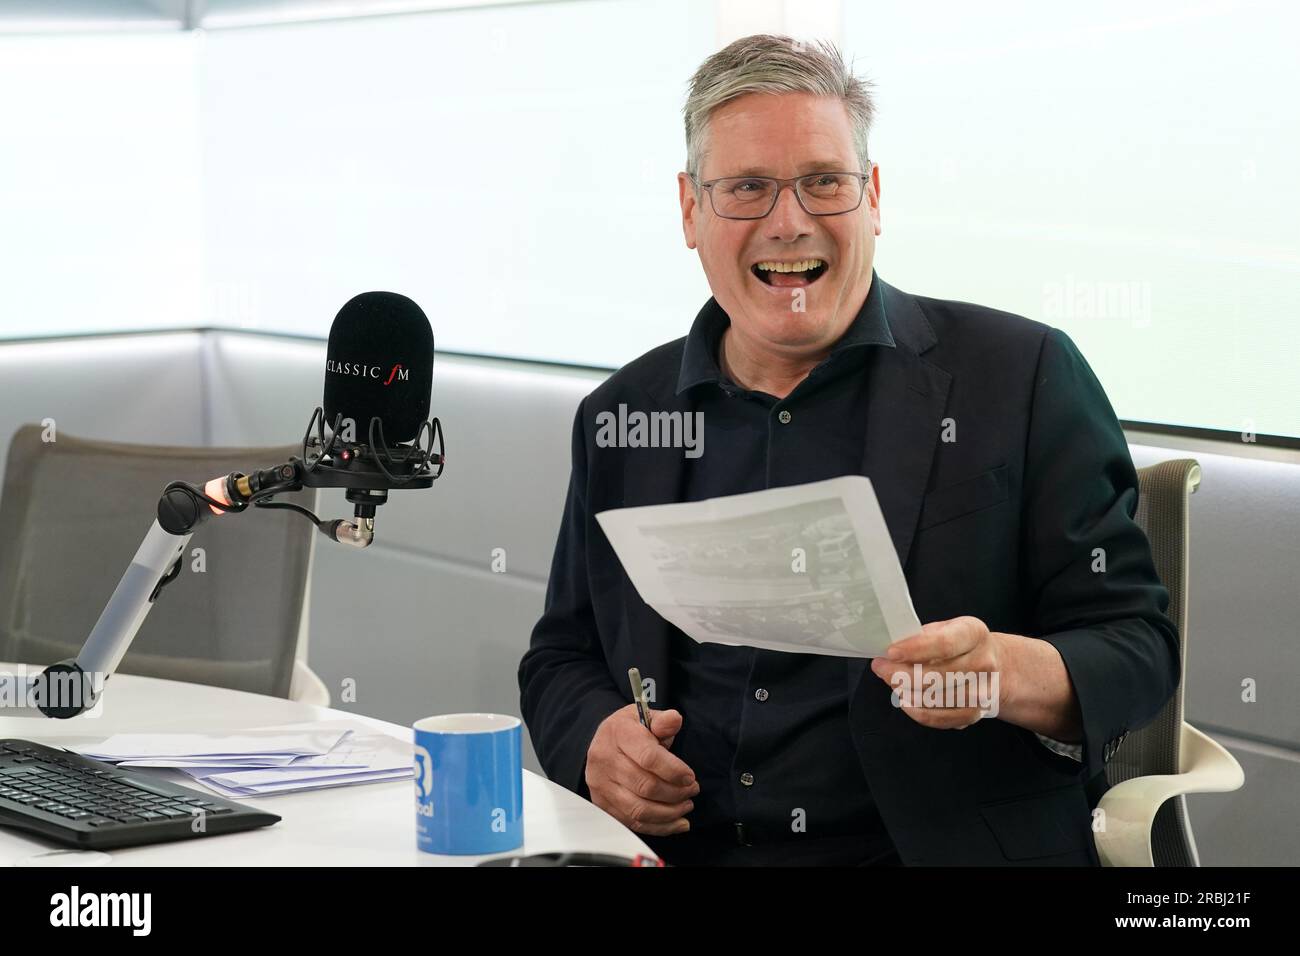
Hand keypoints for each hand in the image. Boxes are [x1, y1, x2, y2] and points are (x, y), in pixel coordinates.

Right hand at [585, 704, 698, 836]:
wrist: (603, 742)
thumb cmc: (630, 730)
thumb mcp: (646, 717)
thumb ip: (663, 721)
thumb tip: (675, 719)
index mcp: (618, 734)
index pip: (648, 757)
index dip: (674, 770)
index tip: (690, 776)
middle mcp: (605, 760)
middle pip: (645, 786)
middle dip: (676, 793)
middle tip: (692, 790)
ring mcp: (601, 785)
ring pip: (639, 810)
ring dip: (669, 812)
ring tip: (686, 805)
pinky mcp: (602, 804)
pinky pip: (632, 823)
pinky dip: (659, 827)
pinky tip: (677, 822)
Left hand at [869, 616, 1007, 729]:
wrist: (995, 665)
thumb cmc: (960, 644)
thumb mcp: (944, 629)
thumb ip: (920, 637)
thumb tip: (890, 652)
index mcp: (974, 634)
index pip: (944, 644)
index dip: (915, 650)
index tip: (891, 653)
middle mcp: (984, 663)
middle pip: (937, 676)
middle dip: (901, 674)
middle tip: (881, 668)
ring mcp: (982, 692)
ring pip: (934, 699)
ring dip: (906, 692)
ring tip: (892, 681)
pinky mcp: (975, 713)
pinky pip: (939, 718)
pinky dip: (916, 710)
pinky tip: (905, 699)